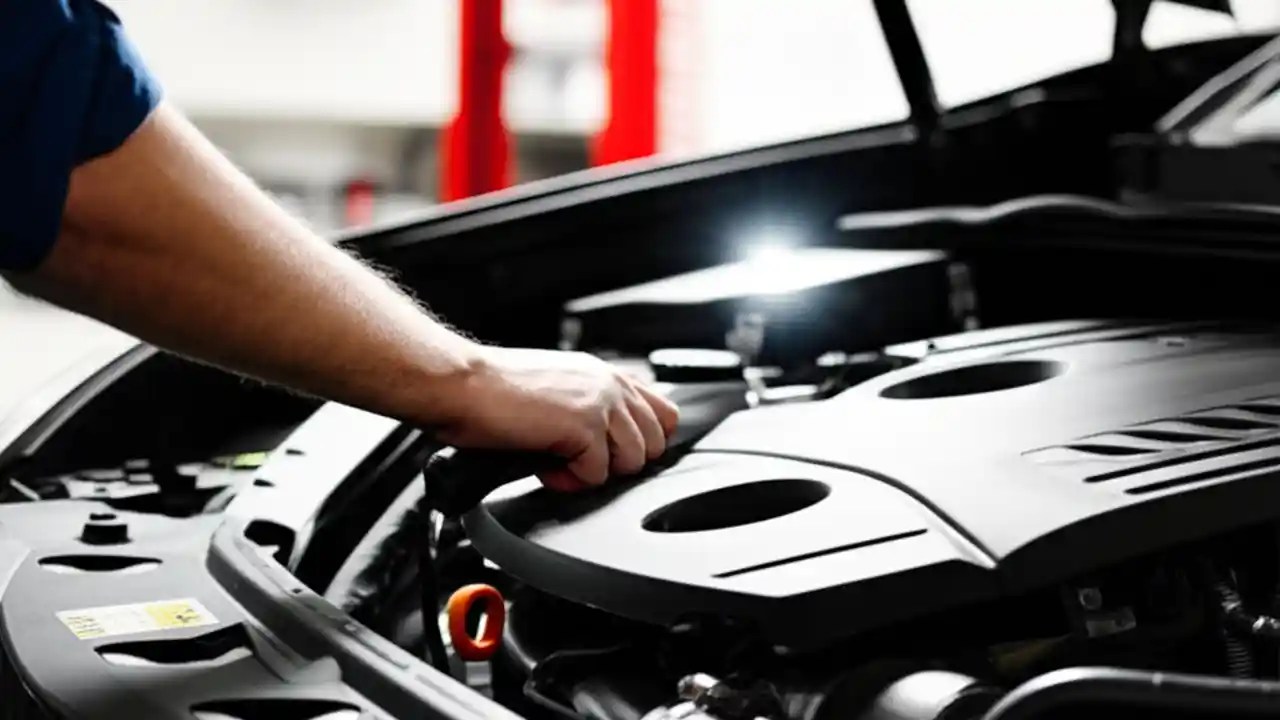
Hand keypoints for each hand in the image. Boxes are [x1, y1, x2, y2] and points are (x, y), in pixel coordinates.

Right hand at [436, 347, 679, 490]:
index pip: (663, 413)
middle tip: (578, 460)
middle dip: (618, 463)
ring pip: (632, 462)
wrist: (464, 386)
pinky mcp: (585, 427)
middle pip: (654, 444)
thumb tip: (607, 441)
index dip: (641, 441)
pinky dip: (569, 481)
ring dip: (594, 472)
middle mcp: (610, 385)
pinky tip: (543, 465)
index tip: (610, 452)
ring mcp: (601, 405)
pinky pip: (597, 476)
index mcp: (606, 374)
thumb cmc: (494, 391)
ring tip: (557, 461)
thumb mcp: (556, 388)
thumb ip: (589, 406)